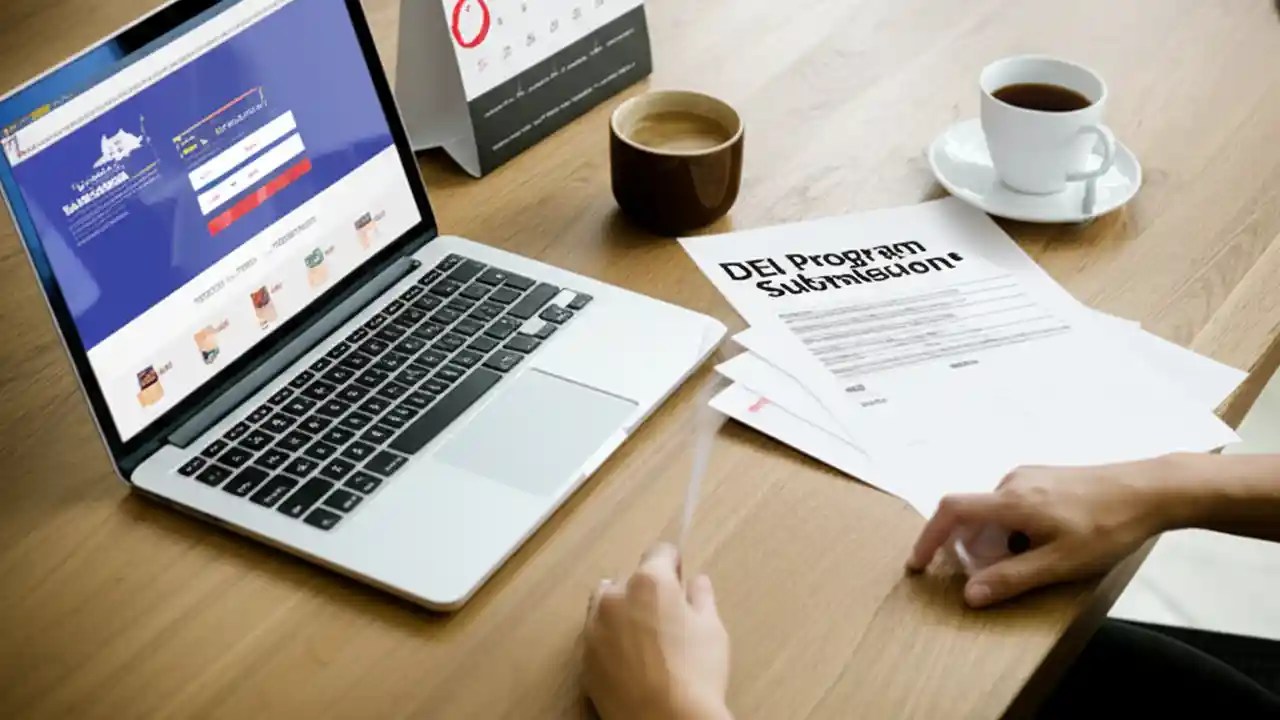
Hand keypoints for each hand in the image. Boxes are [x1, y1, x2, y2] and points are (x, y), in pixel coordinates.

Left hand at [583, 543, 731, 719]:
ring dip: (621, 610)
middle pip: (629, 578)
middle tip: (665, 615)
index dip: (673, 562)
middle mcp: (614, 597)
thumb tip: (696, 582)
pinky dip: (609, 638)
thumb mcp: (711, 629)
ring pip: (605, 604)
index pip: (659, 551)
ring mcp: (593, 628)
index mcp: (649, 582)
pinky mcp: (584, 658)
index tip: (680, 577)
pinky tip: (628, 659)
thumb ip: (701, 597)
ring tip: (641, 636)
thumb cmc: (696, 672)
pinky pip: (596, 635)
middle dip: (645, 590)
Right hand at [905, 457, 1181, 607]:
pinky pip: (1013, 503)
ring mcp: (1031, 476)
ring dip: (994, 540)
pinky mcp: (1047, 477)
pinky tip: (1042, 544)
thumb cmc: (1107, 528)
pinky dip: (1010, 528)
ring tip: (1024, 564)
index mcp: (1010, 501)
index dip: (928, 537)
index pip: (951, 511)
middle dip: (968, 548)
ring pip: (994, 511)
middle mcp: (1013, 482)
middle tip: (986, 577)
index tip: (918, 564)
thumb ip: (1012, 578)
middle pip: (972, 514)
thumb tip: (968, 595)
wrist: (1152, 489)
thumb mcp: (1061, 563)